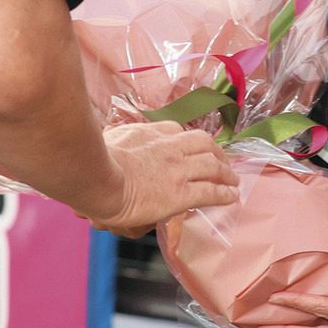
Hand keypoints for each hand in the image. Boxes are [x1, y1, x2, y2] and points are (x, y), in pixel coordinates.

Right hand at [89, 121, 237, 235]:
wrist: (96, 176)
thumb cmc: (94, 160)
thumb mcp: (110, 137)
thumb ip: (118, 137)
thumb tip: (112, 139)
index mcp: (151, 133)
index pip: (177, 130)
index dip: (189, 140)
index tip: (193, 147)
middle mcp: (170, 147)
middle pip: (203, 143)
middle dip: (217, 151)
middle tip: (223, 161)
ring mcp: (178, 170)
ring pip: (212, 165)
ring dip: (226, 172)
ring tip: (233, 179)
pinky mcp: (181, 193)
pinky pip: (210, 192)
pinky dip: (225, 193)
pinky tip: (232, 196)